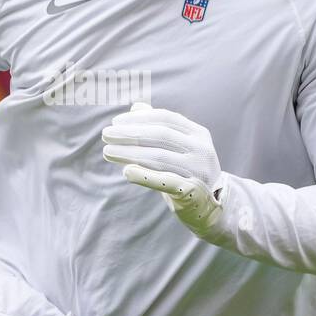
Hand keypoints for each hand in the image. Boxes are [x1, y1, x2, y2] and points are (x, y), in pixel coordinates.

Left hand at [102, 101, 226, 234]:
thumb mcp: (178, 148)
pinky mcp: (192, 192)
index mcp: (198, 133)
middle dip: (129, 133)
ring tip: (108, 152)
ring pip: (159, 157)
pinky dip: (144, 176)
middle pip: (160, 135)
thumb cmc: (187, 173)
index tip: (115, 122)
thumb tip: (136, 107)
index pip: (165, 118)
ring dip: (129, 153)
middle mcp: (202, 150)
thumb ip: (160, 128)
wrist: (209, 208)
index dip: (139, 119)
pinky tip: (126, 171)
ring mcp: (198, 171)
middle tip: (106, 135)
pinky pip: (164, 181)